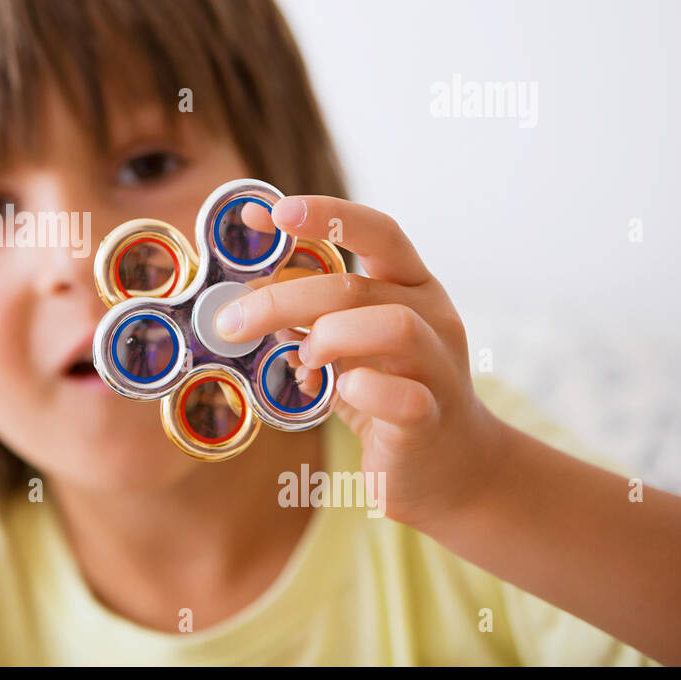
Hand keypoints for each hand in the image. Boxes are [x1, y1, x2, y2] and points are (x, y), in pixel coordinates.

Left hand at [214, 196, 506, 528]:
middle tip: (232, 320)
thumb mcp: (346, 342)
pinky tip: (339, 392)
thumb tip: (244, 284)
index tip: (275, 212)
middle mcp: (434, 317)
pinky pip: (403, 396)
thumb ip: (307, 309)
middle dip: (283, 298)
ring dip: (328, 337)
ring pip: (394, 326)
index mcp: (412, 286)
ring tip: (302, 360)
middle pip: (357, 285)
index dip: (328, 216)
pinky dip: (362, 390)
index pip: (379, 232)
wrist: (448, 467)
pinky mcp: (431, 418)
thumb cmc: (388, 393)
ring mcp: (439, 367)